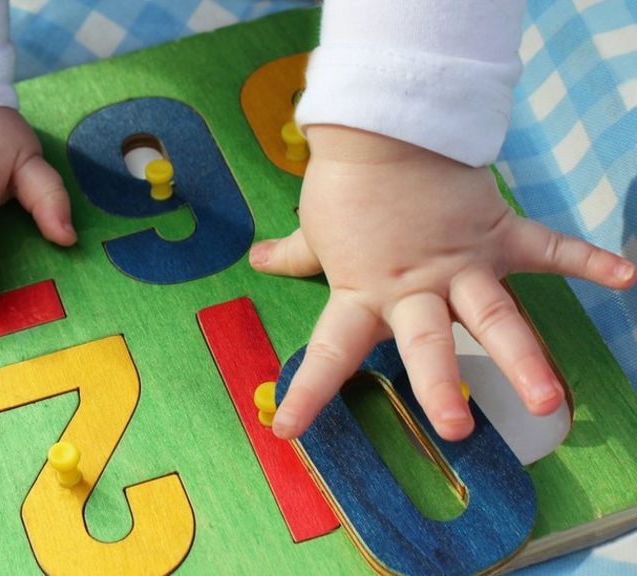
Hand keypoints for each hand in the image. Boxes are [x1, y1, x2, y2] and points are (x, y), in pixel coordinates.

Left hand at [250, 126, 634, 440]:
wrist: (382, 126)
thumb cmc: (345, 183)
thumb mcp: (315, 228)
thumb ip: (293, 253)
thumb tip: (257, 259)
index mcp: (362, 292)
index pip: (329, 352)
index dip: (307, 393)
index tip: (285, 431)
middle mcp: (414, 288)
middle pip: (427, 343)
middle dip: (441, 386)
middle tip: (454, 430)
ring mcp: (460, 263)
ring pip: (492, 314)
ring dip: (520, 355)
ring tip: (547, 399)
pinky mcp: (495, 232)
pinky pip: (547, 247)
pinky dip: (586, 259)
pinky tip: (625, 278)